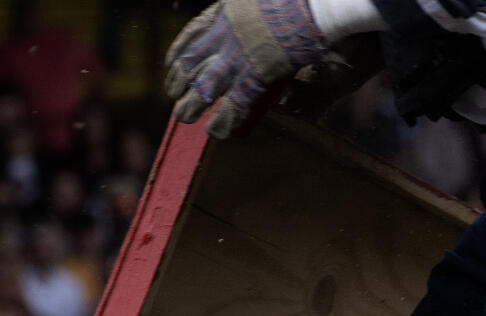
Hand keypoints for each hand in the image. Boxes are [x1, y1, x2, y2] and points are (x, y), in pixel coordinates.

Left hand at [164, 0, 331, 138]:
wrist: (314, 6)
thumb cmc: (297, 3)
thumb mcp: (259, 4)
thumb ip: (251, 21)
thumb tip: (248, 36)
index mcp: (226, 11)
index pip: (192, 32)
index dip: (178, 50)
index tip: (171, 62)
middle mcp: (224, 34)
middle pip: (190, 61)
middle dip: (179, 80)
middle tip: (173, 94)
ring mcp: (237, 56)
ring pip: (202, 86)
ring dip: (190, 104)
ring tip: (183, 116)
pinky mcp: (254, 76)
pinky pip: (232, 104)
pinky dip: (222, 121)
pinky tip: (215, 132)